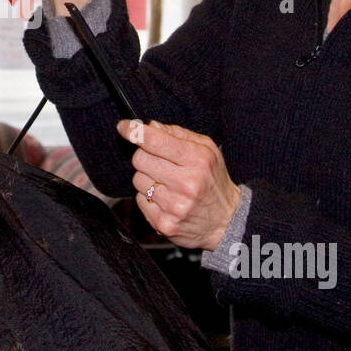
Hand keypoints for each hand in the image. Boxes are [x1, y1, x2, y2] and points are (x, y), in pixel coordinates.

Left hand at [116, 119, 241, 250]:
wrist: (226, 220)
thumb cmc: (213, 180)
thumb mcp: (206, 150)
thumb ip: (177, 133)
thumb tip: (150, 126)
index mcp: (197, 160)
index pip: (155, 141)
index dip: (134, 131)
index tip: (124, 127)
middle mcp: (186, 183)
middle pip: (140, 159)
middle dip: (145, 156)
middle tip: (160, 162)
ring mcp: (175, 206)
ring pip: (138, 180)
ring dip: (147, 178)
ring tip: (167, 184)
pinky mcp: (165, 224)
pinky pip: (140, 200)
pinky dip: (148, 198)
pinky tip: (166, 199)